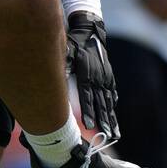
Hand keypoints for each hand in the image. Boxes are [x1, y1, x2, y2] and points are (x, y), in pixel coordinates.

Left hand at [66, 11, 118, 139]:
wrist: (91, 31)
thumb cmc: (74, 43)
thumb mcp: (65, 51)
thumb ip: (61, 64)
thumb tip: (51, 76)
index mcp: (87, 72)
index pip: (87, 96)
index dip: (88, 111)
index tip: (88, 125)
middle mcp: (99, 77)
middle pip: (101, 103)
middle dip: (104, 121)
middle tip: (106, 136)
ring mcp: (106, 77)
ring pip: (109, 102)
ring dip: (111, 119)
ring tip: (114, 134)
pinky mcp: (109, 76)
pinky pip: (111, 93)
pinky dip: (112, 106)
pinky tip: (113, 117)